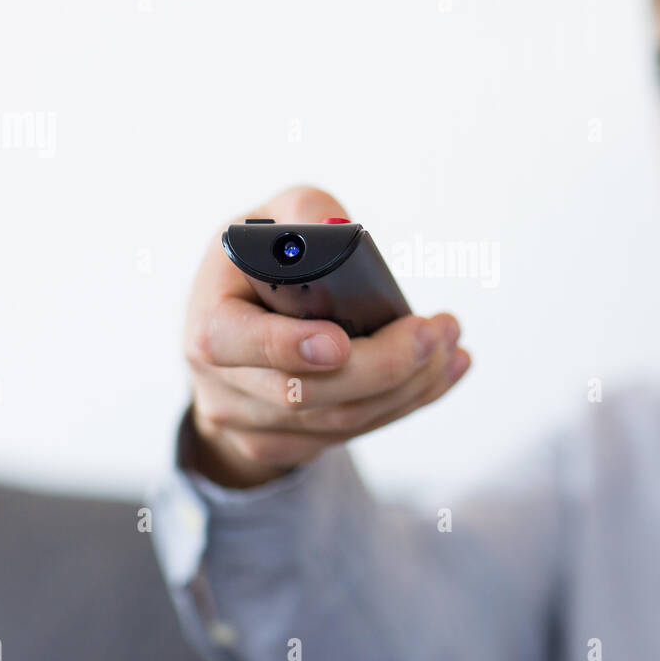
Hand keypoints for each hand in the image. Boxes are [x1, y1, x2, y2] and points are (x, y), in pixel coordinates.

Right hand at [183, 185, 469, 487]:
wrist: (238, 332)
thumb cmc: (262, 265)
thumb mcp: (272, 220)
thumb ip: (304, 213)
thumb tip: (340, 233)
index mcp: (210, 321)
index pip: (233, 342)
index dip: (286, 347)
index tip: (340, 341)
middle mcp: (221, 384)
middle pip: (305, 393)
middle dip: (384, 364)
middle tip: (437, 331)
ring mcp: (251, 425)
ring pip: (341, 421)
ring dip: (410, 385)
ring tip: (450, 343)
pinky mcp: (285, 447)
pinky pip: (353, 435)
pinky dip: (407, 403)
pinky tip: (442, 371)